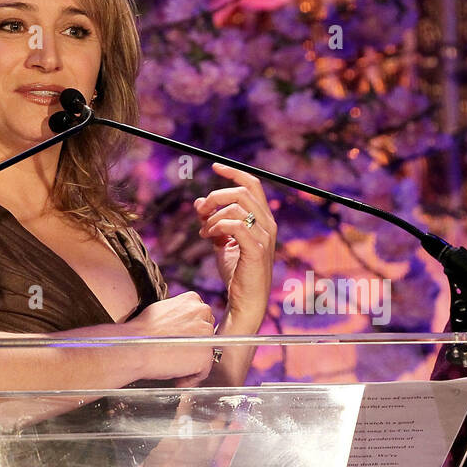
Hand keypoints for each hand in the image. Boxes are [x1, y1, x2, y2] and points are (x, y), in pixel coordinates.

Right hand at [119, 291, 215, 380]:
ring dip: (193, 361)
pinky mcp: (206, 355)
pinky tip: (177, 378)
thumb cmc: (141, 332)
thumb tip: (181, 323)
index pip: (201, 317)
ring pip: (206, 351)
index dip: (191, 331)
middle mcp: (203, 312)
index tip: (180, 340)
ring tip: (175, 367)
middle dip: (195, 344)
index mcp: (192, 300)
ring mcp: (207, 334)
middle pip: (207, 332)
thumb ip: (177, 313)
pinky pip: (203, 370)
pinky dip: (191, 377)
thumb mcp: (161, 310)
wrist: (134, 347)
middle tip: (177, 354)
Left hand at [194, 163, 276, 330]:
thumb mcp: (221, 242)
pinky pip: (234, 225)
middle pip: (242, 192)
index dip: (234, 173)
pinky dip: (217, 226)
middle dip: (216, 196)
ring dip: (213, 215)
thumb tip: (199, 201)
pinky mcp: (255, 249)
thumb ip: (213, 221)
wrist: (245, 300)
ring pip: (236, 207)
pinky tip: (209, 236)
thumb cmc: (236, 272)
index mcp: (264, 219)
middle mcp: (268, 224)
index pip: (253, 185)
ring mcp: (264, 237)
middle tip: (200, 211)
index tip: (215, 167)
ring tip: (203, 231)